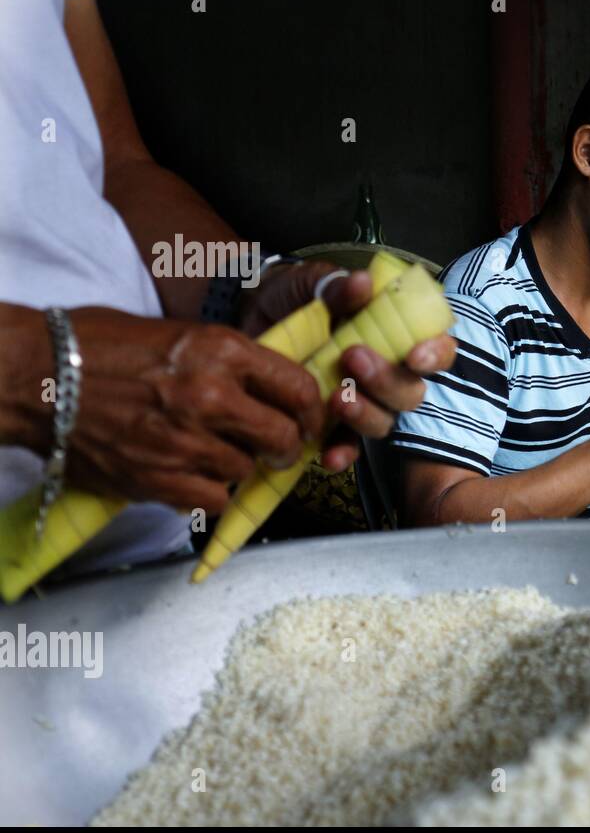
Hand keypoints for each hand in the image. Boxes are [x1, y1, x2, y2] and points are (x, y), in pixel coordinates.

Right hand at [46, 307, 325, 514]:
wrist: (35, 375)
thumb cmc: (100, 346)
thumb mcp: (181, 333)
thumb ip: (230, 361)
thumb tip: (273, 387)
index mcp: (222, 351)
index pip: (299, 389)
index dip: (312, 411)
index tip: (308, 420)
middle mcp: (211, 396)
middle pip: (284, 437)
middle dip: (287, 447)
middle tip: (277, 448)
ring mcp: (184, 441)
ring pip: (247, 470)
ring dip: (239, 465)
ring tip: (215, 451)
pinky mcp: (157, 479)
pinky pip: (214, 499)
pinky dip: (210, 491)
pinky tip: (194, 474)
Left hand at [238, 260, 456, 471]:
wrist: (250, 321)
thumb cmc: (294, 297)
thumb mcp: (311, 283)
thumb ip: (338, 286)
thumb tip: (362, 282)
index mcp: (396, 334)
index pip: (437, 349)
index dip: (435, 355)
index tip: (414, 356)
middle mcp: (389, 372)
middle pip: (412, 392)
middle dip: (388, 381)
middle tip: (353, 358)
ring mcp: (364, 402)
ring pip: (385, 422)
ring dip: (366, 414)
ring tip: (336, 398)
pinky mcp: (333, 425)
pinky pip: (348, 448)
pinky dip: (341, 454)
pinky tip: (327, 456)